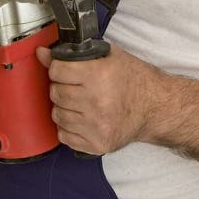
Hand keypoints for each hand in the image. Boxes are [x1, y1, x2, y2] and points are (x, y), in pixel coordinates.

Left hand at [36, 41, 161, 154]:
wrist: (156, 108)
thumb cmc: (134, 80)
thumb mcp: (108, 57)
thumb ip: (74, 55)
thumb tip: (41, 53)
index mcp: (99, 75)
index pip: (56, 70)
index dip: (59, 68)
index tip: (66, 70)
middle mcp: (96, 101)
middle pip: (55, 93)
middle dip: (62, 87)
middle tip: (76, 86)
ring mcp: (96, 126)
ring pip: (57, 115)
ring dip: (65, 108)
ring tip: (81, 103)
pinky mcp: (97, 144)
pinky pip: (64, 136)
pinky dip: (69, 127)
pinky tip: (83, 118)